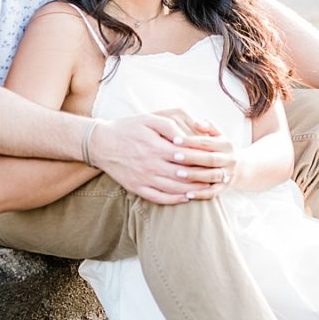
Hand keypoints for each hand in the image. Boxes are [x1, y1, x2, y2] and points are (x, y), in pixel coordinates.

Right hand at [91, 112, 235, 203]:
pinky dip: (175, 200)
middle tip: (217, 177)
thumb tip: (187, 137)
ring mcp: (144, 179)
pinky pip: (159, 198)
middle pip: (183, 175)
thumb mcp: (149, 120)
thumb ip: (170, 126)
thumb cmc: (127, 128)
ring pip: (174, 190)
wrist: (101, 143)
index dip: (202, 159)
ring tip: (207, 190)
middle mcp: (151, 165)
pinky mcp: (137, 188)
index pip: (186, 156)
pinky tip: (186, 198)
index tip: (215, 160)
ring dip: (193, 191)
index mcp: (156, 147)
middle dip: (202, 177)